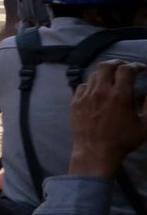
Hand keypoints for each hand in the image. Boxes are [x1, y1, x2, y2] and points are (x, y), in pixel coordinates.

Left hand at [69, 61, 146, 176]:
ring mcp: (86, 96)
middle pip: (106, 66)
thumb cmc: (123, 141)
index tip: (141, 69)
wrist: (95, 152)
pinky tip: (97, 90)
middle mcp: (101, 91)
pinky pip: (83, 86)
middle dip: (118, 63)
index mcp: (120, 95)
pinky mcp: (75, 102)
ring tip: (112, 78)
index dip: (135, 65)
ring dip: (105, 73)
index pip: (126, 69)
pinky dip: (92, 84)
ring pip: (94, 75)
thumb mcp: (145, 126)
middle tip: (125, 67)